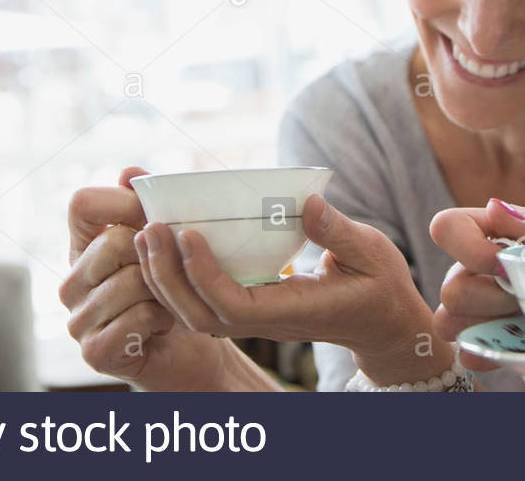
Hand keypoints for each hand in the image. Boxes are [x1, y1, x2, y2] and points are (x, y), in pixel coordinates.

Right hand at [59, 166, 229, 390]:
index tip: (155, 214)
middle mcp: (71, 282)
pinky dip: (161, 318)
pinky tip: (162, 324)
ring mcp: (78, 319)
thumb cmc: (177, 290)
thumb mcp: (165, 243)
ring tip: (170, 300)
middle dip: (156, 254)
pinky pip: (137, 317)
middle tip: (172, 271)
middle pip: (113, 240)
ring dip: (165, 290)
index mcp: (82, 247)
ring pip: (131, 281)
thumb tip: (129, 172)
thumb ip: (147, 206)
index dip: (123, 201)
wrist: (189, 352)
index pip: (82, 203)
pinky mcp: (95, 351)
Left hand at [136, 195, 449, 385]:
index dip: (204, 275)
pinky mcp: (247, 307)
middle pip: (200, 315)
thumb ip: (337, 231)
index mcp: (293, 311)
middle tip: (148, 227)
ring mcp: (252, 318)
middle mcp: (265, 321)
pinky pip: (200, 300)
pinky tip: (161, 243)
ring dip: (162, 276)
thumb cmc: (379, 286)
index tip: (187, 234)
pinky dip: (174, 275)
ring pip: (192, 313)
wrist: (381, 322)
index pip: (235, 306)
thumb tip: (307, 201)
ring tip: (144, 232)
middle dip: (167, 275)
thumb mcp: (371, 253)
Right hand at [429, 198, 524, 370]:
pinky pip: (469, 353)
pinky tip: (520, 345)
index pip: (446, 228)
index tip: (503, 264)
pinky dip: (492, 353)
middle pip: (450, 289)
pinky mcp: (487, 342)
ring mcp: (476, 309)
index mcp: (489, 233)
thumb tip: (494, 208)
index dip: (467, 248)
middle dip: (493, 298)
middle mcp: (473, 270)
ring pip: (450, 323)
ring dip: (492, 326)